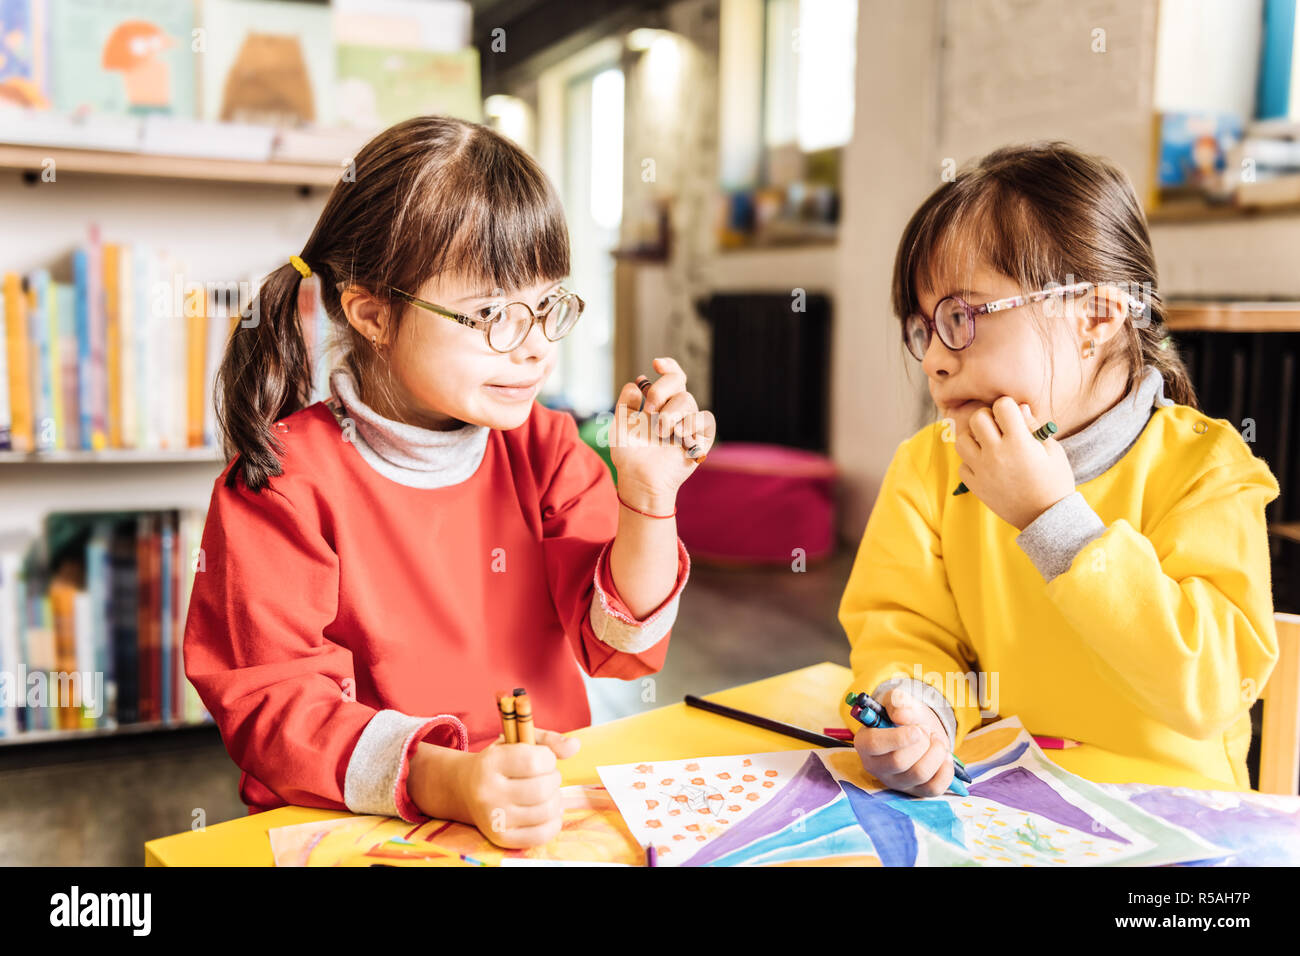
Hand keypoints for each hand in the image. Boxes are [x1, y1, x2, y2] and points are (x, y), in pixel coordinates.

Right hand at [415, 728, 579, 848]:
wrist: (465, 789)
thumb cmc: (499, 762)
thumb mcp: (518, 741)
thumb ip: (549, 740)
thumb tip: (575, 746)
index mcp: (490, 763)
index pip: (534, 761)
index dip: (548, 758)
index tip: (542, 758)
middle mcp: (488, 792)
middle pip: (542, 789)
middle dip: (553, 779)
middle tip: (545, 776)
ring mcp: (494, 818)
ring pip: (546, 811)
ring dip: (555, 799)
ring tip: (545, 792)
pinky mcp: (501, 838)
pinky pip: (542, 834)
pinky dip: (553, 821)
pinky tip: (547, 810)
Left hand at [609, 356, 716, 512]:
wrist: (639, 479)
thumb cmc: (629, 455)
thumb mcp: (620, 425)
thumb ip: (626, 403)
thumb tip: (635, 386)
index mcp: (660, 404)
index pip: (672, 378)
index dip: (668, 366)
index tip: (656, 364)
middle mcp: (676, 411)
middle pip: (679, 383)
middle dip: (661, 390)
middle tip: (649, 410)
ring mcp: (689, 425)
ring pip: (689, 401)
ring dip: (671, 414)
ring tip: (661, 433)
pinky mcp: (701, 440)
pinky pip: (706, 420)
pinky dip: (692, 424)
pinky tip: (679, 436)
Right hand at [853, 687, 954, 796]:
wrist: (919, 730)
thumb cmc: (903, 717)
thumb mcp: (898, 702)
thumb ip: (897, 701)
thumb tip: (901, 714)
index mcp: (865, 743)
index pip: (874, 746)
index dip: (897, 738)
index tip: (917, 730)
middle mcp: (877, 767)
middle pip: (899, 762)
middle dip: (921, 743)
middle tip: (926, 729)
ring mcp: (897, 782)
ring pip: (919, 774)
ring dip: (935, 752)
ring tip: (936, 739)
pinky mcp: (916, 792)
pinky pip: (934, 788)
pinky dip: (945, 769)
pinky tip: (944, 755)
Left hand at [953, 396, 1075, 529]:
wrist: (1047, 518)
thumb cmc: (1055, 481)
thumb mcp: (1052, 450)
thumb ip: (1033, 426)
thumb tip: (1019, 406)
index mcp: (1019, 442)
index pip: (1002, 406)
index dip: (1008, 406)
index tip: (1012, 415)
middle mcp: (996, 453)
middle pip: (977, 418)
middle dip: (988, 417)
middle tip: (998, 427)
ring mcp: (982, 470)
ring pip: (961, 440)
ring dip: (974, 438)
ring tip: (988, 445)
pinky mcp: (975, 486)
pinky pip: (962, 465)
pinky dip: (970, 462)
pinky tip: (986, 465)